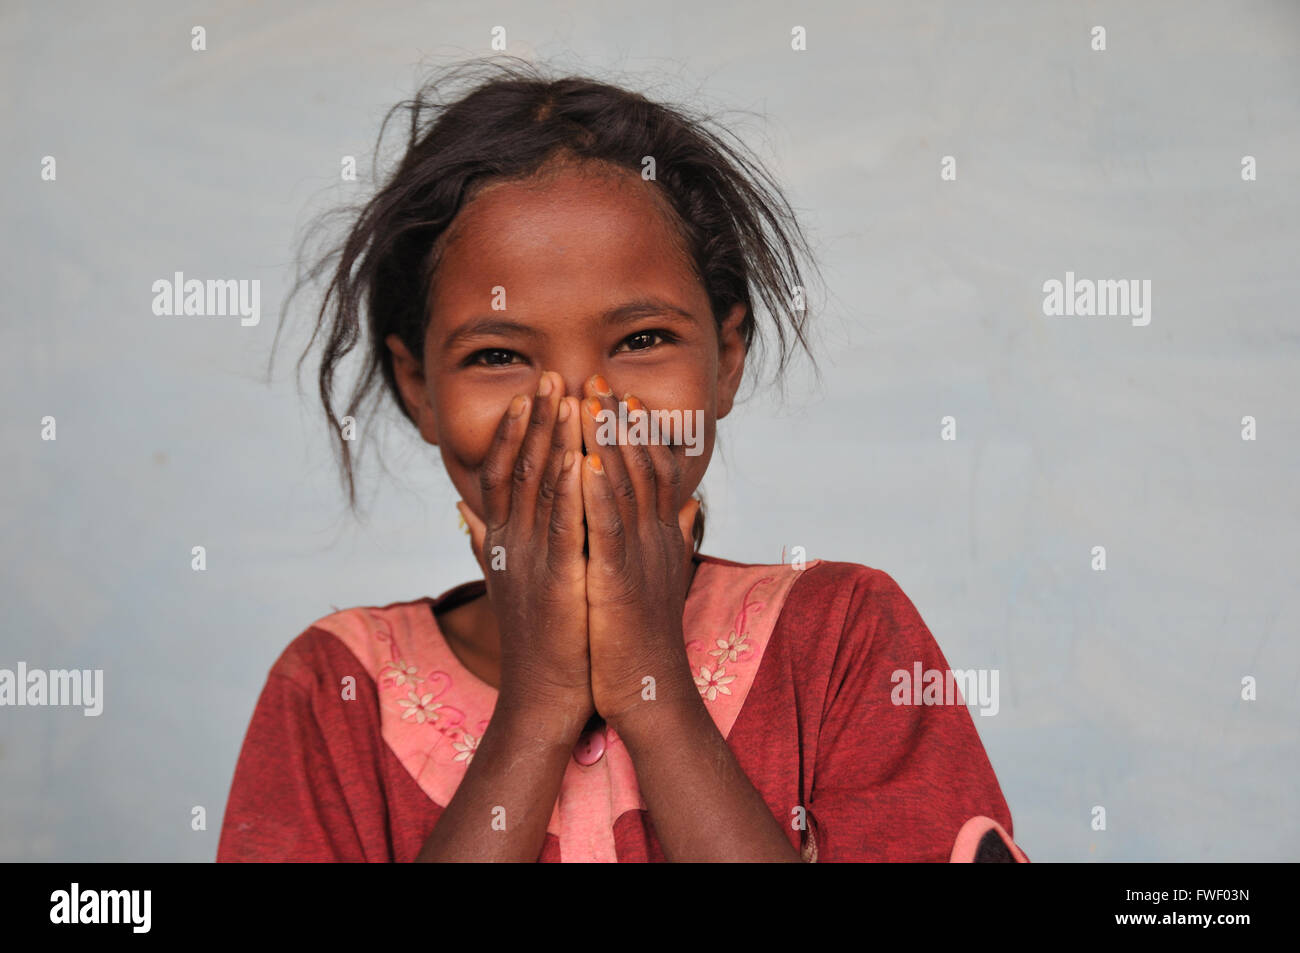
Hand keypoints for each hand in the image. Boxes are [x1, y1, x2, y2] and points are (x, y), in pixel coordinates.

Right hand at [456, 371, 593, 739]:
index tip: (527, 392)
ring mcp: (531, 559)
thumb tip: (460, 510)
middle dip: (535, 418)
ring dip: (553, 437)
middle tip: (549, 374)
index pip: (503, 473)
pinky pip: (564, 525)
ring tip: (565, 396)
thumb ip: (484, 540)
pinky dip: (571, 488)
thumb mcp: (509, 579)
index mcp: (503, 541)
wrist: (545, 694)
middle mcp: (510, 543)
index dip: (514, 430)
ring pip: (541, 486)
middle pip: (520, 467)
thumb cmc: (539, 636)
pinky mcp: (557, 579)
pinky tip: (581, 456)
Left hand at [577, 375, 701, 723]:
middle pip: (639, 466)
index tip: (618, 396)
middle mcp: (655, 538)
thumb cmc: (640, 637)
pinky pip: (607, 527)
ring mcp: (640, 557)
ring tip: (587, 401)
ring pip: (624, 486)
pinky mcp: (619, 580)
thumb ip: (670, 534)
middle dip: (617, 421)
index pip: (651, 472)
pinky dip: (596, 490)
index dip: (636, 432)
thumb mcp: (655, 576)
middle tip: (596, 379)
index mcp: (657, 537)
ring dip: (606, 440)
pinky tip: (581, 460)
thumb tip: (689, 502)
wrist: (646, 692)